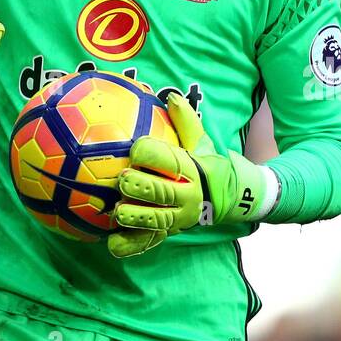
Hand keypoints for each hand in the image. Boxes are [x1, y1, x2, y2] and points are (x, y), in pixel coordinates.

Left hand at [107, 91, 270, 257]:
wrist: (229, 199)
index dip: (150, 152)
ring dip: (136, 216)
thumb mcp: (201, 143)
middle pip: (162, 191)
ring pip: (156, 220)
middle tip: (123, 179)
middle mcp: (187, 195)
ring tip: (118, 212)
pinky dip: (130, 245)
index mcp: (192, 169)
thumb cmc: (204, 165)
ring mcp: (178, 218)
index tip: (135, 148)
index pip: (169, 159)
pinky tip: (111, 244)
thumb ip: (185, 121)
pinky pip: (149, 242)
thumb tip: (171, 94)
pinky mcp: (169, 234)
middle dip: (142, 186)